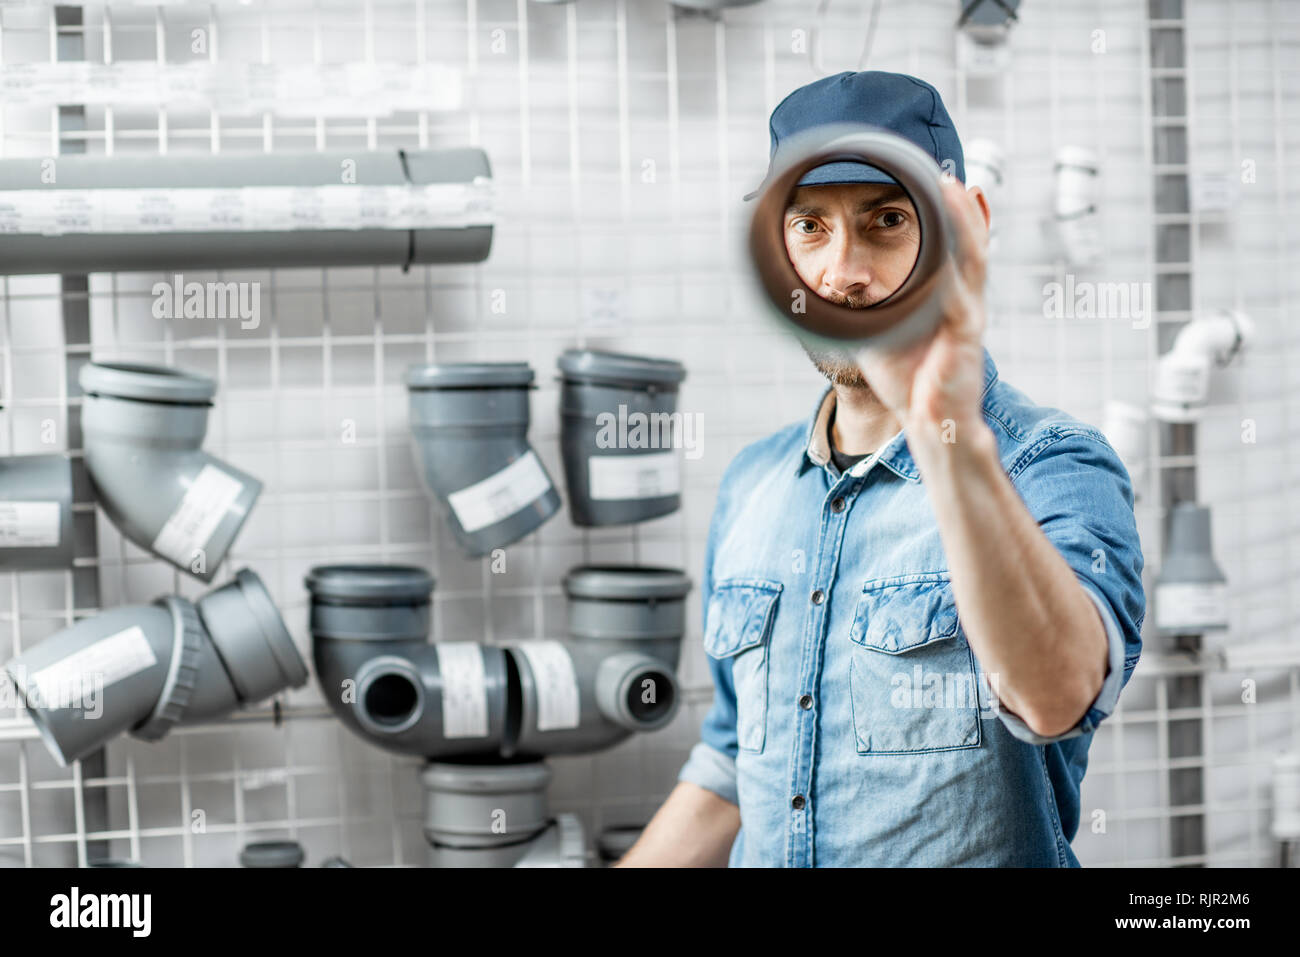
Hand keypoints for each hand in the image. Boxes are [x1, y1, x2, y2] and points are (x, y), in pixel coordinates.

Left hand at [854, 179, 989, 441]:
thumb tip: (833, 291)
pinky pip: (963, 294)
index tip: (945, 185)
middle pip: (971, 245)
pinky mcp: (965, 337)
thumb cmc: (909, 383)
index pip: (957, 251)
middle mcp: (966, 303)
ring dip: (965, 222)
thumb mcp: (880, 337)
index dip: (955, 219)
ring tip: (956, 189)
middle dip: (963, 209)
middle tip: (949, 175)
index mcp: (949, 301)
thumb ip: (865, 311)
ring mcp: (969, 318)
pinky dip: (959, 267)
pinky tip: (954, 243)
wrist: (929, 425)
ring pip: (973, 259)